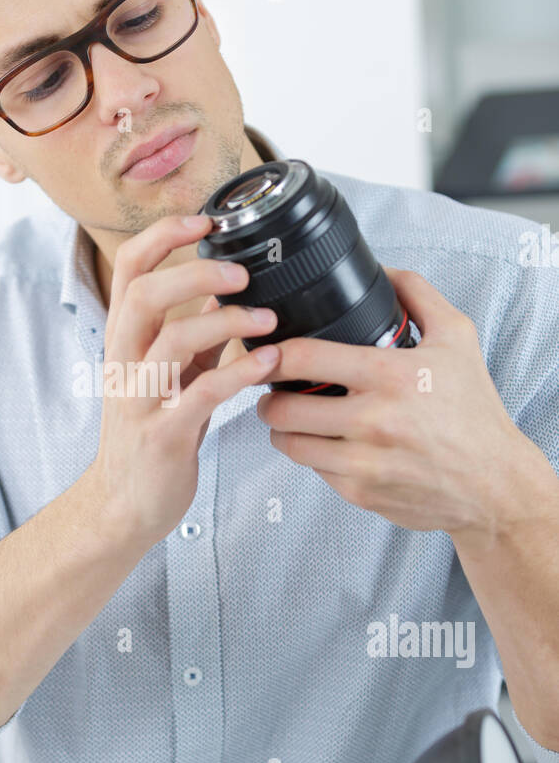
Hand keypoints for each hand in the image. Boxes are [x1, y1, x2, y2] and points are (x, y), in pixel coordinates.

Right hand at [88, 214, 281, 545]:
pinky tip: (267, 364)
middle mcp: (124, 362)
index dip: (164, 236)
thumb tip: (223, 289)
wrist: (125, 502)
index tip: (205, 220)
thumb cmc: (151, 434)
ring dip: (226, 322)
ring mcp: (140, 399)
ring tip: (268, 320)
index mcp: (124, 339)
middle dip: (197, 273)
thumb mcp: (167, 374)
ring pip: (173, 341)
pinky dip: (239, 373)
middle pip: (144, 295)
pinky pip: (201, 394)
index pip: (129, 269)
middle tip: (242, 273)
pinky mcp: (163, 435)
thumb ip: (189, 333)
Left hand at [255, 266, 531, 545]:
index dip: (274, 352)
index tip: (270, 351)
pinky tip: (326, 441)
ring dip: (282, 427)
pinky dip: (313, 454)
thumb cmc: (473, 409)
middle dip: (268, 394)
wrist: (494, 484)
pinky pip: (313, 469)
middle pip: (281, 406)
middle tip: (273, 387)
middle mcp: (373, 421)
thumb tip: (379, 269)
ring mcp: (363, 462)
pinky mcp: (360, 492)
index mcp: (391, 375)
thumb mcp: (457, 337)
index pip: (303, 358)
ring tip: (290, 415)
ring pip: (288, 442)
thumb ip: (416, 294)